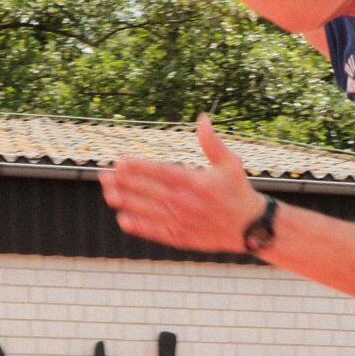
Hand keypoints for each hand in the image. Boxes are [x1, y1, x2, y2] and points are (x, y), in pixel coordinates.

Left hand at [101, 115, 266, 254]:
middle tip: (104, 175)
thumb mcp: (230, 164)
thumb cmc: (238, 192)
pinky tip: (123, 219)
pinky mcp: (181, 237)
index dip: (138, 167)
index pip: (160, 172)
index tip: (120, 161)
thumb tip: (202, 118)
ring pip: (147, 210)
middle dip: (124, 182)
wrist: (250, 228)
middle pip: (148, 191)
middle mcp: (185, 202)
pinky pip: (155, 231)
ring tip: (108, 193)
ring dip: (126, 202)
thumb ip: (212, 143)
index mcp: (194, 182)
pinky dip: (139, 226)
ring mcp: (181, 221)